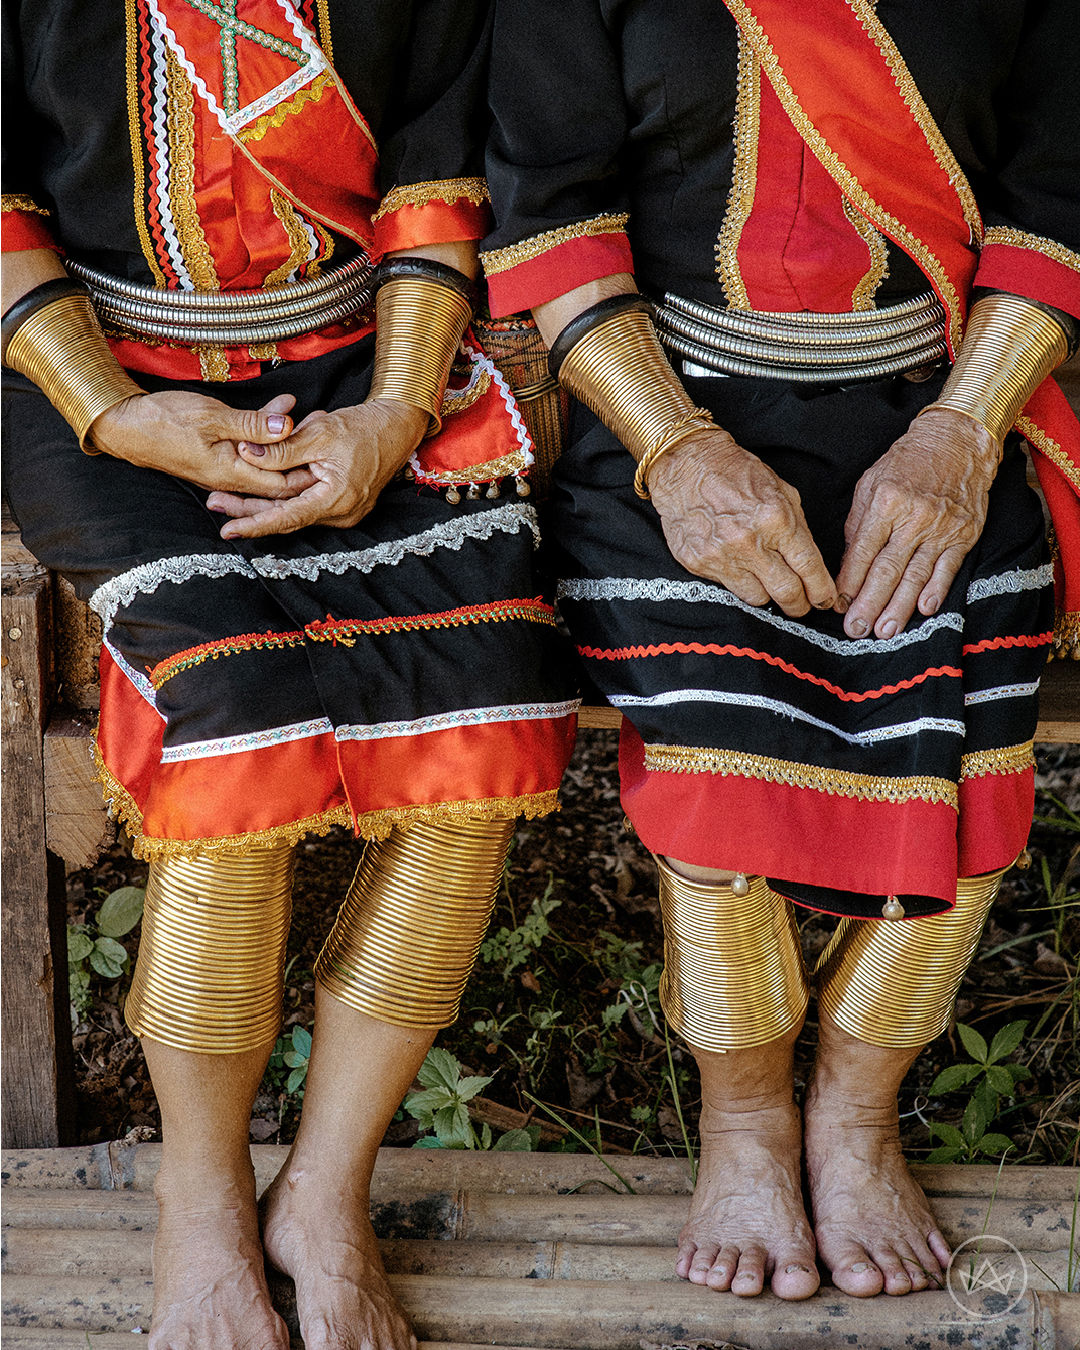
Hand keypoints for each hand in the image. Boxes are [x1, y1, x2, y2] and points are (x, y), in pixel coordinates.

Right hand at [90, 391, 308, 497]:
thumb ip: (252, 424)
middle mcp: (230, 478)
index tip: (327, 449)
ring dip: (286, 443)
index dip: (307, 471)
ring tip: (309, 416)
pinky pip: (251, 453)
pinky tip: (279, 410)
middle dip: (303, 456)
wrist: (124, 425)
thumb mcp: (212, 417)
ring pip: (266, 463)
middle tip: (324, 429)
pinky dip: (267, 435)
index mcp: (231, 473)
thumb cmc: (162, 420)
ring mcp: (223, 470)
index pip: (283, 485)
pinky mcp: (217, 458)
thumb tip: (286, 426)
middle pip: (279, 478)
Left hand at [206, 398, 428, 537]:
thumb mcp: (318, 433)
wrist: (396, 426)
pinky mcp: (342, 505)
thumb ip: (281, 449)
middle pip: (287, 518)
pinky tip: (258, 492)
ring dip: (263, 504)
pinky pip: (306, 506)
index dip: (255, 525)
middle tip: (214, 504)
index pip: (288, 518)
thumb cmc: (363, 427)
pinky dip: (282, 498)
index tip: (229, 530)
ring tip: (227, 498)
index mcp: (337, 499)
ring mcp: (344, 512)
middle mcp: (342, 513)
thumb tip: (246, 454)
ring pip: (294, 513)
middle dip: (249, 513)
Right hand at [648, 429, 836, 615]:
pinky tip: (737, 566)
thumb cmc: (736, 473)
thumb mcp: (781, 490)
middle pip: (786, 592)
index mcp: (776, 519)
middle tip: (802, 606)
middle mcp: (749, 542)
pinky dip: (738, 581)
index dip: (821, 591)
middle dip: (799, 605)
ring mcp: (721, 555)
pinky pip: (728, 588)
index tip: (825, 601)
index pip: (808, 567)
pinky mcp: (699, 563)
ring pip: (757, 598)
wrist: (686, 465)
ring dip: (768, 595)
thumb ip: (797, 528)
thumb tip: (811, 565)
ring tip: (768, 583)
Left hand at [835, 408, 1001, 639]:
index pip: (863, 551)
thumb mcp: (871, 483)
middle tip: (856, 630)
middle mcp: (914, 517)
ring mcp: (942, 528)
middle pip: (888, 569)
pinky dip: (936, 590)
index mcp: (886, 503)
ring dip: (899, 607)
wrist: (958, 440)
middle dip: (869, 603)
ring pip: (916, 575)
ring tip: (884, 631)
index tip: (838, 605)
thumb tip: (847, 563)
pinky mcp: (964, 534)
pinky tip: (923, 610)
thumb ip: (858, 524)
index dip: (849, 581)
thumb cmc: (907, 462)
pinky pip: (948, 568)